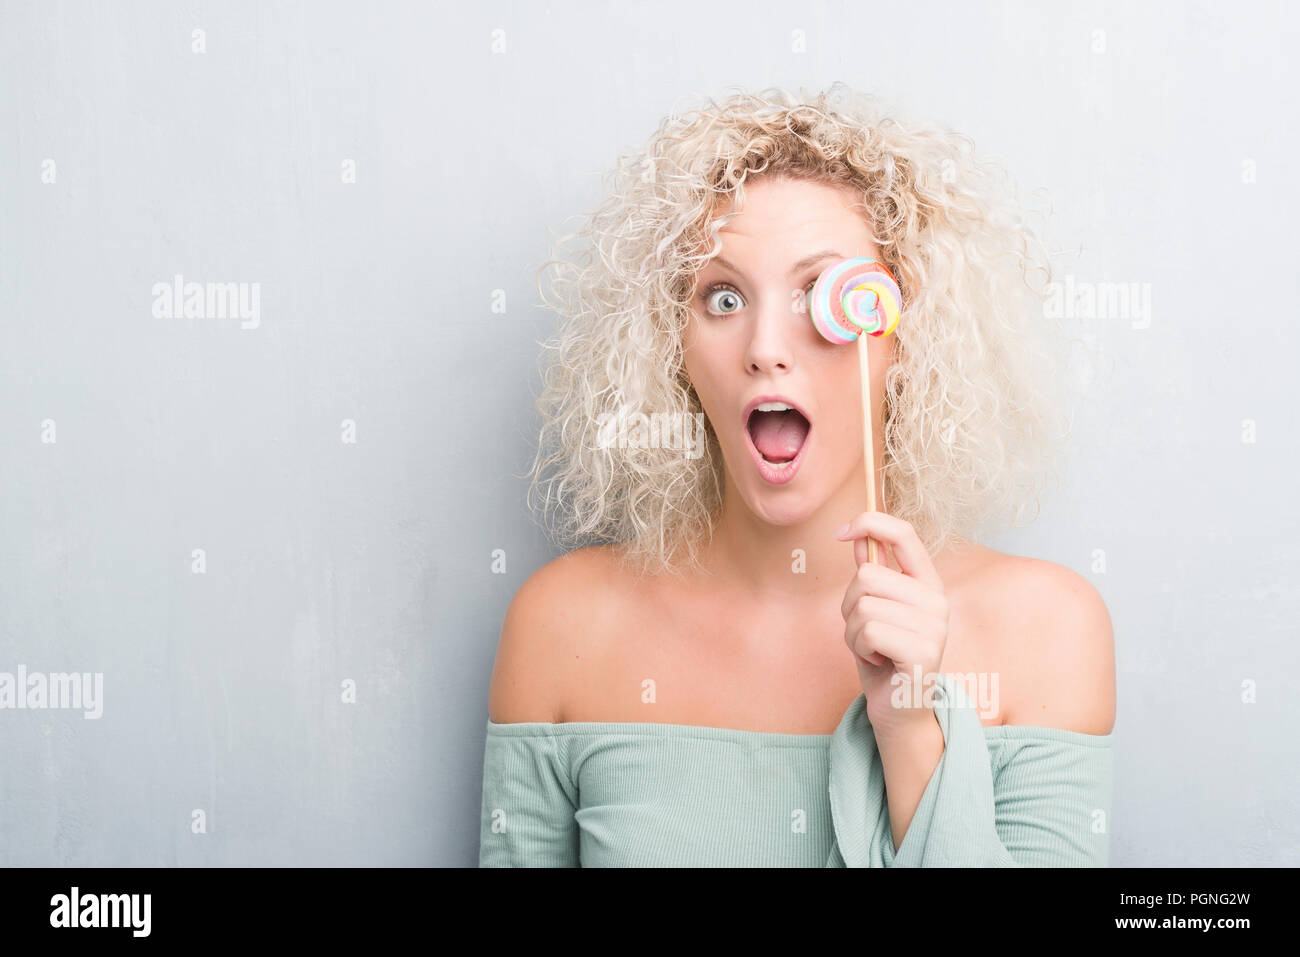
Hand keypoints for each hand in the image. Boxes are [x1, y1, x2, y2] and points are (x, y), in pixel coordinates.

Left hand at [834, 511, 950, 730]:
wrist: (898, 710)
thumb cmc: (884, 657)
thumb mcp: (874, 609)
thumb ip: (871, 572)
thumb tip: (856, 534)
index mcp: (927, 583)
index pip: (904, 533)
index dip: (869, 523)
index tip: (841, 533)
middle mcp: (937, 600)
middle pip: (867, 575)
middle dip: (850, 605)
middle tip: (865, 632)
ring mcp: (934, 627)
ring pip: (863, 605)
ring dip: (853, 632)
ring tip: (872, 649)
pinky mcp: (924, 652)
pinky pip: (869, 632)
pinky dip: (860, 649)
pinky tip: (878, 661)